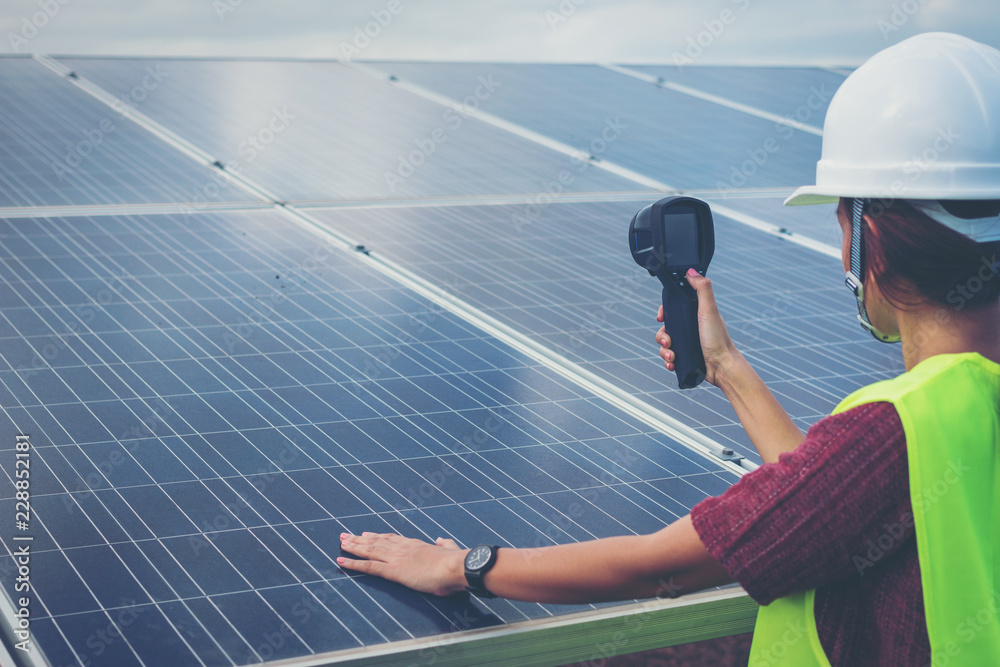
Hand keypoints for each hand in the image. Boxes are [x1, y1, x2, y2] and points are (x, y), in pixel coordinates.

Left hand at [338, 532, 468, 595]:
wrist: (455, 567)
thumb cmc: (456, 562)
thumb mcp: (450, 549)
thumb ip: (445, 544)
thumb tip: (442, 540)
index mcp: (416, 544)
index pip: (392, 538)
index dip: (377, 536)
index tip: (366, 534)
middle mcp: (403, 548)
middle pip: (376, 542)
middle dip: (359, 539)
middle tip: (345, 535)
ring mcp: (396, 558)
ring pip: (369, 550)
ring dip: (353, 547)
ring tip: (341, 543)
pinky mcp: (393, 571)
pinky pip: (369, 567)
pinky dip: (353, 563)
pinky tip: (341, 560)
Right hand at [656, 269, 739, 386]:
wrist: (722, 367)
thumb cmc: (718, 340)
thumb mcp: (709, 310)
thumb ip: (702, 289)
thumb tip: (691, 272)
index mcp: (695, 315)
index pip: (673, 309)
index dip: (664, 312)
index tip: (661, 317)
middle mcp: (691, 328)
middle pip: (666, 328)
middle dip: (662, 336)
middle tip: (668, 341)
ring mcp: (688, 343)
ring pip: (665, 344)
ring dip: (664, 351)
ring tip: (672, 356)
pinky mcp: (686, 357)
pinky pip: (669, 358)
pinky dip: (668, 361)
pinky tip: (673, 363)